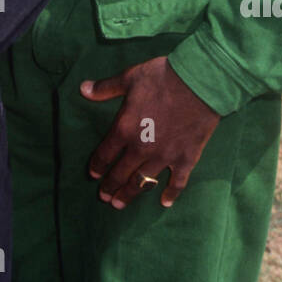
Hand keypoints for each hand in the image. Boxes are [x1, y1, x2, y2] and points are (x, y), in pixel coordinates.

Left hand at [81, 56, 219, 209]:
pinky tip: (165, 203)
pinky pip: (177, 183)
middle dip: (110, 186)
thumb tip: (83, 89)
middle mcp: (141, 149)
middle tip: (104, 197)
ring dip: (130, 194)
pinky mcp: (186, 159)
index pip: (105, 154)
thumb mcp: (129, 78)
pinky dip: (171, 194)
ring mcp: (164, 157)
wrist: (199, 83)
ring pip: (142, 183)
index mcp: (124, 129)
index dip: (97, 166)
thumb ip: (106, 88)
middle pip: (121, 173)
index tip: (93, 175)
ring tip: (120, 204)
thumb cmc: (162, 78)